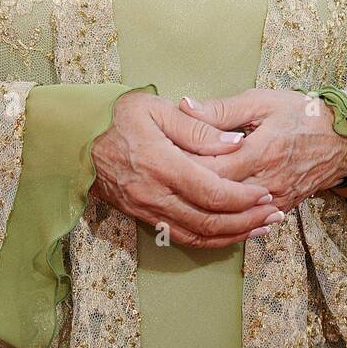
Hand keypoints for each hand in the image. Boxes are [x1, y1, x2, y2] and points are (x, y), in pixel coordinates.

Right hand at [89, 89, 281, 247]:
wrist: (73, 139)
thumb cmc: (115, 115)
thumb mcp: (157, 108)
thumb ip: (198, 128)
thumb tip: (236, 142)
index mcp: (160, 164)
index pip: (211, 191)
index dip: (242, 198)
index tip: (265, 194)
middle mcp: (153, 194)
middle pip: (209, 221)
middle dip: (246, 221)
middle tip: (273, 216)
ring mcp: (146, 210)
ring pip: (197, 236)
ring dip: (232, 235)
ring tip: (260, 229)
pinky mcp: (141, 216)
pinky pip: (181, 236)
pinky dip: (209, 239)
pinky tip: (228, 233)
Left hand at [178, 89, 346, 213]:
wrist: (342, 141)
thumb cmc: (300, 114)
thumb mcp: (261, 101)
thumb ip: (221, 109)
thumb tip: (184, 106)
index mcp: (261, 151)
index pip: (213, 169)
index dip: (184, 166)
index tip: (162, 157)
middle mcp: (267, 182)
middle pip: (217, 195)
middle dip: (188, 188)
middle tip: (162, 177)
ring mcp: (275, 201)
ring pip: (231, 214)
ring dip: (204, 206)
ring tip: (177, 194)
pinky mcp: (280, 210)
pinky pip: (247, 221)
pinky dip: (224, 217)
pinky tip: (203, 210)